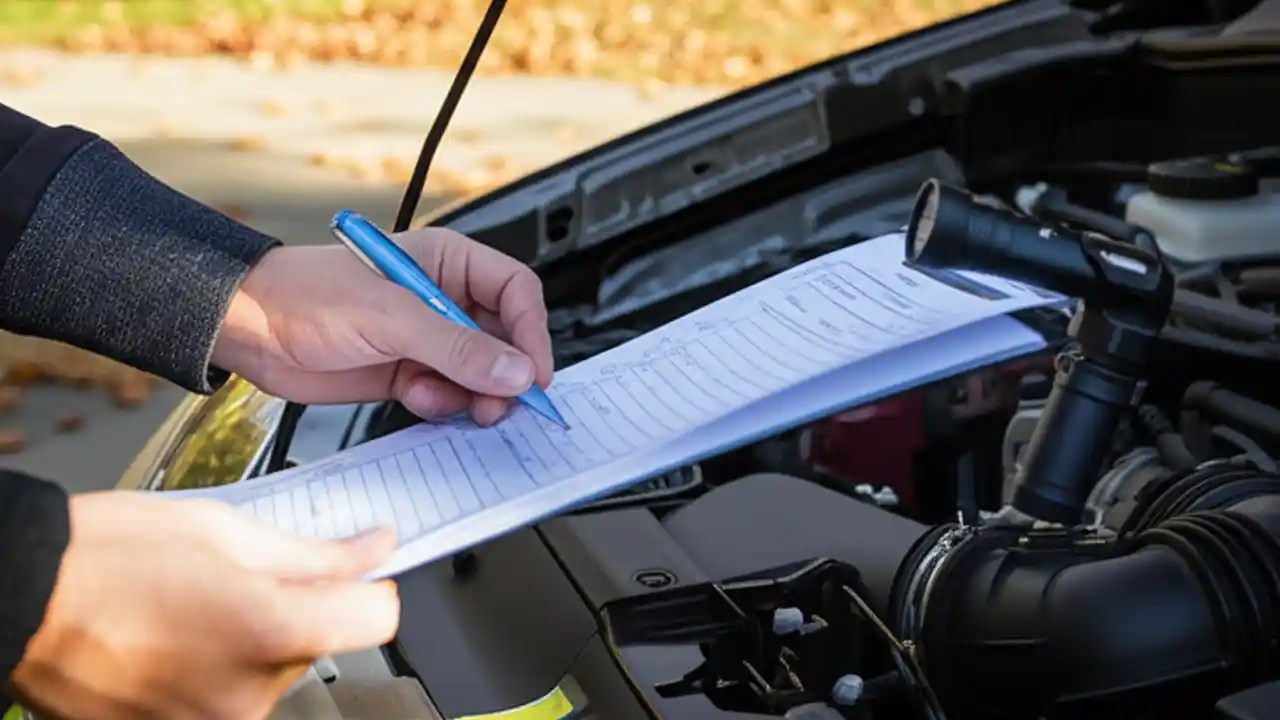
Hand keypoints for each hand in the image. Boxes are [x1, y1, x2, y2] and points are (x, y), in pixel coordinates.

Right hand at [9, 492, 398, 719]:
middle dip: (293, 611)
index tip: (353, 574)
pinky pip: (227, 702)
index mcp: (270, 630)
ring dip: (251, 644)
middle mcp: (248, 696)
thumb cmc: (105, 555)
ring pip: (271, 675)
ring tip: (189, 612)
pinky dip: (214, 673)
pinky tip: (172, 643)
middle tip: (232, 581)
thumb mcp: (225, 530)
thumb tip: (374, 551)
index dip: (369, 589)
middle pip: (317, 647)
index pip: (377, 620)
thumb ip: (314, 553)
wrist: (20, 597)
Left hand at [212, 227, 553, 425]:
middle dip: (503, 375)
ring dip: (471, 395)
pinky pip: (447, 395)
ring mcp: (424, 339)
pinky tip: (417, 400)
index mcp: (448, 263)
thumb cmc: (305, 295)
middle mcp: (442, 299)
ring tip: (447, 402)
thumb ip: (457, 347)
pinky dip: (441, 406)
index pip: (515, 294)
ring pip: (478, 374)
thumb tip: (515, 370)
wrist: (247, 328)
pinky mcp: (405, 372)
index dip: (530, 334)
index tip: (532, 374)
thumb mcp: (391, 319)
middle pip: (503, 340)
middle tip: (498, 405)